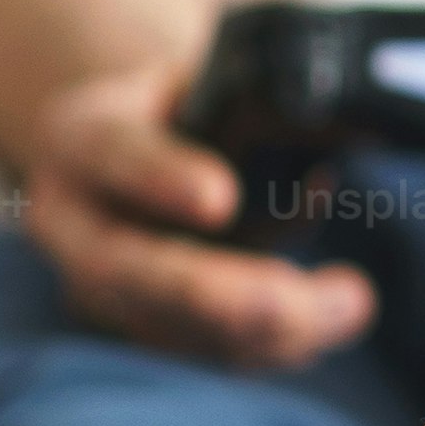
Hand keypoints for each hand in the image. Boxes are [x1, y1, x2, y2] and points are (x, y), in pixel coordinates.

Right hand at [20, 57, 375, 367]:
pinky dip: (270, 343)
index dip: (161, 178)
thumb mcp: (213, 75)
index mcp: (81, 135)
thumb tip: (352, 124)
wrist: (146, 147)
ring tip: (350, 303)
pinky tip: (331, 319)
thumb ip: (259, 98)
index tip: (220, 197)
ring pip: (169, 325)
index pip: (112, 153)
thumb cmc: (191, 103)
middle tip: (297, 299)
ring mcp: (99, 284)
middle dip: (217, 295)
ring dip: (264, 330)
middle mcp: (73, 219)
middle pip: (128, 270)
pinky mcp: (140, 325)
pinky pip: (200, 350)